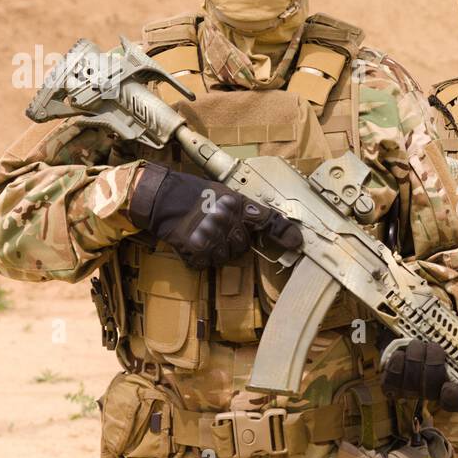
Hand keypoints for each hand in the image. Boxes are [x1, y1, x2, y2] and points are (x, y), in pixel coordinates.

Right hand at [129, 164, 302, 268]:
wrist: (160, 197)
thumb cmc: (192, 193)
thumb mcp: (223, 193)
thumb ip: (242, 209)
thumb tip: (260, 224)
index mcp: (236, 205)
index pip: (268, 220)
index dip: (284, 232)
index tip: (296, 242)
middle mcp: (227, 221)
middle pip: (243, 246)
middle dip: (234, 241)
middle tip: (218, 229)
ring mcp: (211, 238)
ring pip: (225, 258)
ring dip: (217, 251)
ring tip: (203, 234)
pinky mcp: (195, 251)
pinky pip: (206, 264)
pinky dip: (200, 257)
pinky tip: (192, 242)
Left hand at [381, 339, 457, 411]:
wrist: (411, 323)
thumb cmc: (442, 332)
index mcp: (452, 382)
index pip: (454, 402)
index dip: (452, 398)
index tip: (450, 386)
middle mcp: (430, 389)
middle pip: (430, 391)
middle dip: (432, 368)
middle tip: (433, 348)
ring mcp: (409, 386)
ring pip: (410, 386)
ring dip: (415, 362)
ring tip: (417, 344)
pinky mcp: (391, 379)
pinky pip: (390, 383)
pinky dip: (395, 368)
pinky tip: (399, 354)